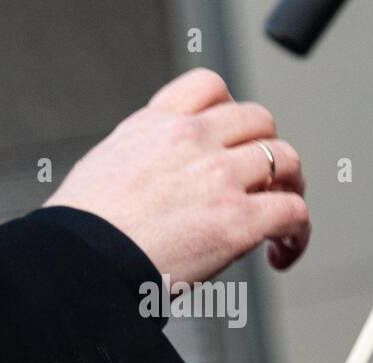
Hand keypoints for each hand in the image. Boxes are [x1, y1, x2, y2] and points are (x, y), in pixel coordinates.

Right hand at [45, 68, 309, 285]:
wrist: (76, 264)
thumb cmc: (77, 237)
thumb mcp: (98, 173)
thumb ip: (134, 163)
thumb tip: (150, 189)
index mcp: (152, 127)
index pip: (208, 87)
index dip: (228, 108)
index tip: (227, 136)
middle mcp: (190, 141)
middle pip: (258, 120)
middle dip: (264, 149)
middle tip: (260, 183)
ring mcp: (218, 177)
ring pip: (286, 160)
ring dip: (288, 187)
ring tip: (277, 221)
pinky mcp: (238, 219)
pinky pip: (293, 211)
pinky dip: (296, 233)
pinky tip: (281, 253)